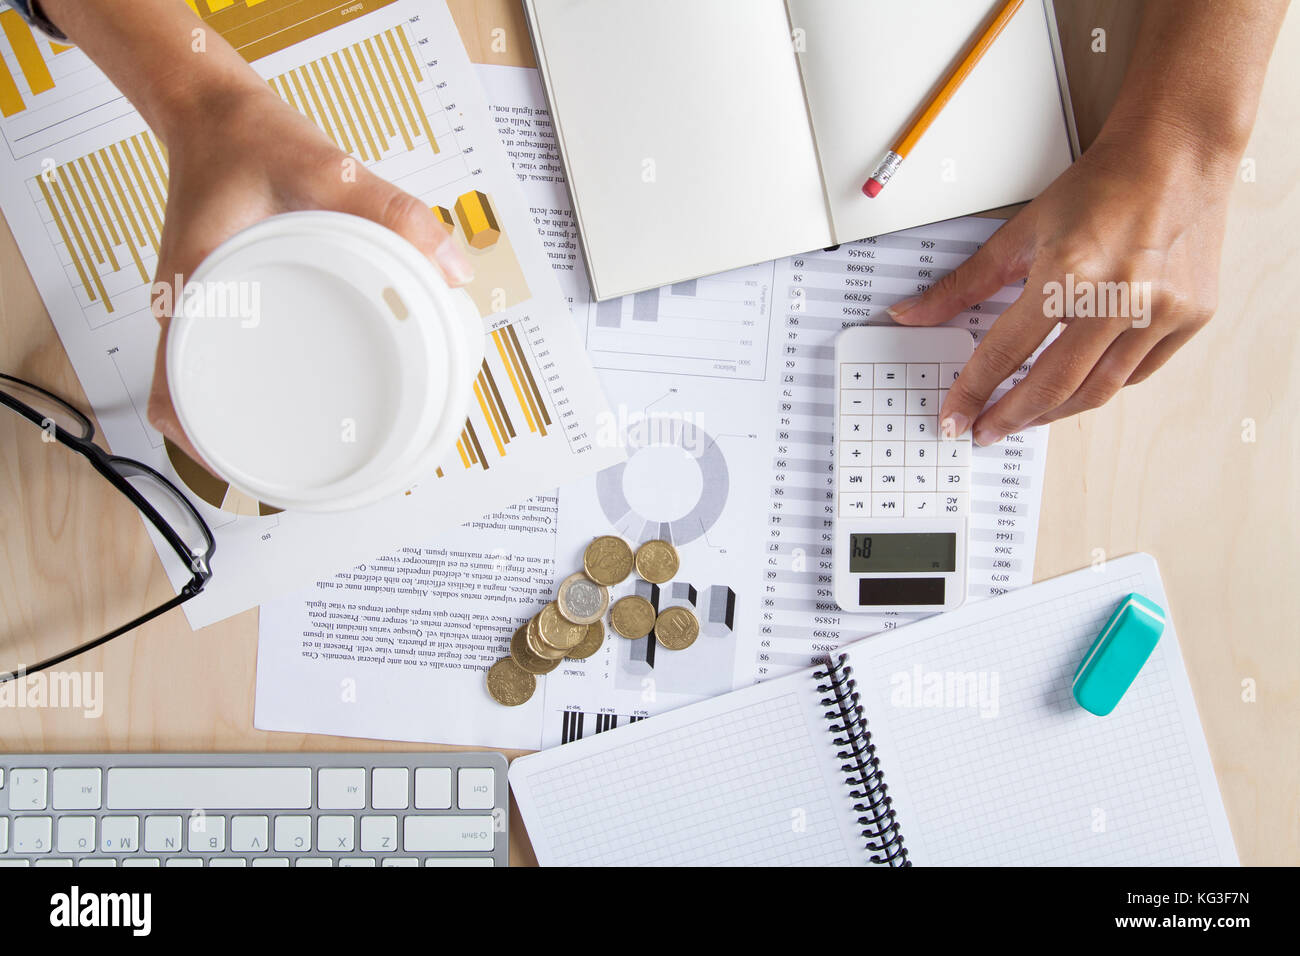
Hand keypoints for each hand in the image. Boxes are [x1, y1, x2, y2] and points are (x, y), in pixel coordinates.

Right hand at [146, 83, 472, 464]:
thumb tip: (453, 267)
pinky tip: (302, 388)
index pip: (172, 392)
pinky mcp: (221, 300)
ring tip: (306, 445)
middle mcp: (187, 311)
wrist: (216, 111)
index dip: (202, 444)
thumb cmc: (252, 140)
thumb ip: (392, 210)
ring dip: (240, 420)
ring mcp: (201, 309)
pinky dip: (255, 380)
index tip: (247, 469)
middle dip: (232, 447)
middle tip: (296, 471)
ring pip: (205, 384)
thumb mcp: (326, 169)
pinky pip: (224, 353)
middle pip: (190, 404)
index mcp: (191, 292)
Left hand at [888, 133, 1229, 444]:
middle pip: (1053, 386)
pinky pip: (1136, 374)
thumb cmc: (1101, 187)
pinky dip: (1100, 387)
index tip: (954, 419)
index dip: (973, 392)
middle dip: (1012, 417)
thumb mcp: (1022, 232)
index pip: (1005, 352)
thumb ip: (965, 283)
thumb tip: (912, 314)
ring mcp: (1160, 311)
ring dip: (1053, 413)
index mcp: (1069, 273)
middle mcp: (1119, 297)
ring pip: (1097, 391)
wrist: (1177, 155)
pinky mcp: (1191, 317)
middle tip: (986, 431)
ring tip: (1024, 418)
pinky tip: (1075, 389)